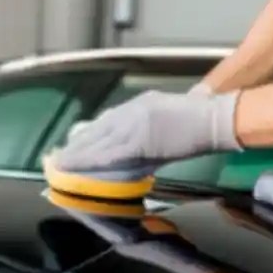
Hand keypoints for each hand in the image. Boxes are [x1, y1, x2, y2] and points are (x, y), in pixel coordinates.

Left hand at [54, 91, 241, 171]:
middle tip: (56, 159)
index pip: (107, 121)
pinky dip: (90, 161)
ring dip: (77, 155)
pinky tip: (76, 168)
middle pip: (97, 130)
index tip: (74, 146)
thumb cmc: (202, 121)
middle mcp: (133, 110)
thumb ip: (152, 135)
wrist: (216, 119)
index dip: (88, 135)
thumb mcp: (171, 121)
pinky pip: (109, 153)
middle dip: (76, 146)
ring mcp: (135, 122)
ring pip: (98, 142)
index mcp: (141, 104)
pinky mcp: (140, 139)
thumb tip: (140, 154)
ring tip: (58, 166)